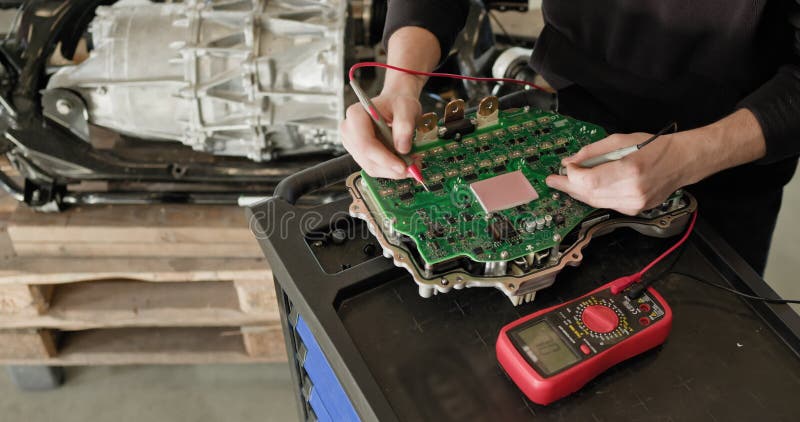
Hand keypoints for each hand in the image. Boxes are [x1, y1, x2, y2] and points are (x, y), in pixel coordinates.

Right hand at [340, 91, 421, 177]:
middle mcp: (349, 130)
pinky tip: (402, 162)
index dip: (384, 158)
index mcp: (356, 115)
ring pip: (371, 167)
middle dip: (390, 166)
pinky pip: (374, 168)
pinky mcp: (359, 154)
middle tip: (413, 167)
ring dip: (392, 170)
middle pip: (367, 158)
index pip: (365, 143)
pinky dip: (390, 169)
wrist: (394, 106)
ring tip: (411, 163)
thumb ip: (405, 125)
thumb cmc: (397, 104)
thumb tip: (402, 148)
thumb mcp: (407, 108)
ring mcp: (352, 144)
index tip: (403, 166)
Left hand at [545, 132, 689, 214]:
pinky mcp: (634, 210)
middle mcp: (632, 191)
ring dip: (577, 193)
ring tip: (564, 184)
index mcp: (630, 170)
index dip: (572, 176)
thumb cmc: (654, 147)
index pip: (589, 181)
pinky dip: (593, 196)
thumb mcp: (621, 140)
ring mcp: (634, 204)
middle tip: (553, 180)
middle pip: (589, 194)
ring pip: (595, 202)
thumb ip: (592, 152)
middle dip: (568, 186)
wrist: (682, 162)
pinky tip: (585, 189)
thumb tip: (570, 161)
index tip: (565, 167)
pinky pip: (606, 204)